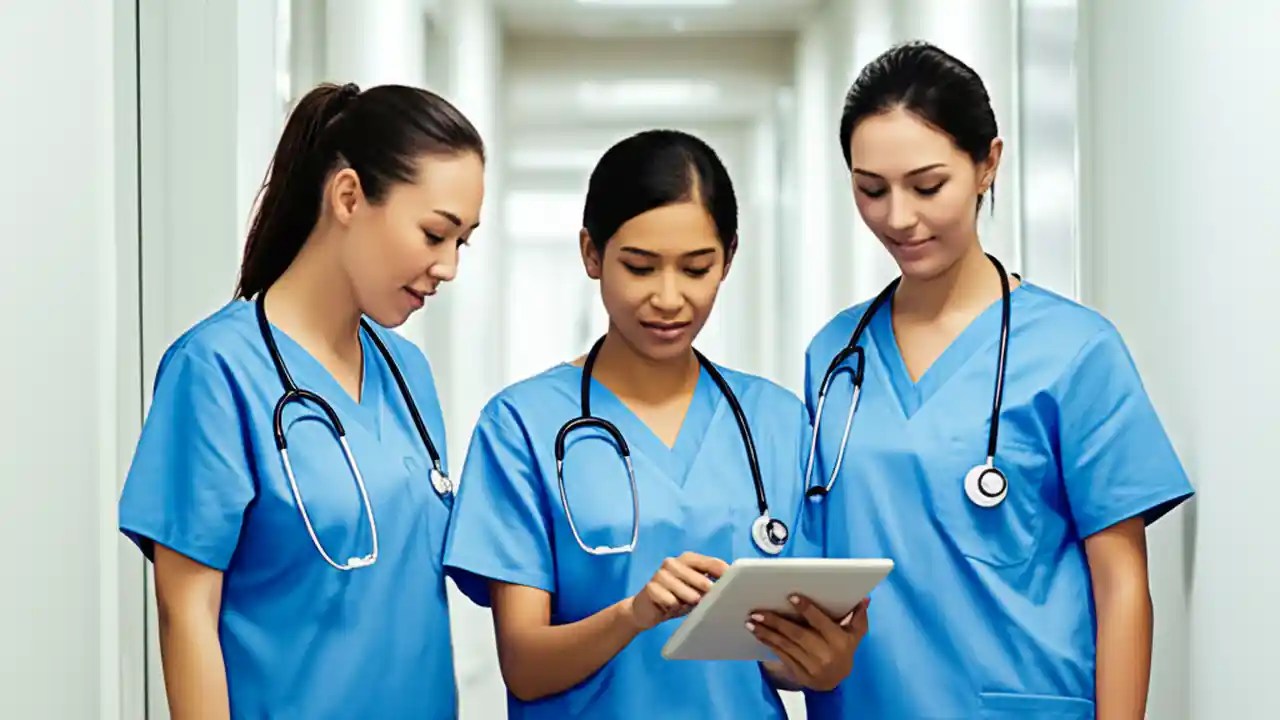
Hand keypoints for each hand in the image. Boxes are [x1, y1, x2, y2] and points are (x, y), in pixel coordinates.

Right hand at [625, 552, 728, 630]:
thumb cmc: (675, 598)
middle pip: (700, 577)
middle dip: (707, 591)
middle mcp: (673, 562)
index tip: (735, 586)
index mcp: (688, 559)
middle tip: (707, 601)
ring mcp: (660, 574)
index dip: (725, 575)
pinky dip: (673, 607)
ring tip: (686, 605)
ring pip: (685, 590)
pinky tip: (669, 608)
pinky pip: (670, 601)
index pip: (712, 563)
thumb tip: (730, 587)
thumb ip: (709, 585)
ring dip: (689, 600)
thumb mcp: (695, 591)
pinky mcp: (650, 588)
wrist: (645, 610)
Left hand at [749, 595, 870, 691]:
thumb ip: (858, 616)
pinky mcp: (800, 674)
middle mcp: (826, 654)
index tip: (790, 596)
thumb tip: (864, 598)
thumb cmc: (843, 649)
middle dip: (777, 622)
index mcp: (840, 641)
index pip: (821, 622)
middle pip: (798, 635)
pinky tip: (757, 633)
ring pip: (786, 646)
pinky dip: (768, 643)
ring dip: (767, 633)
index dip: (806, 609)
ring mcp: (812, 666)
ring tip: (751, 621)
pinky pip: (782, 656)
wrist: (836, 681)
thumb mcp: (855, 634)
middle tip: (758, 611)